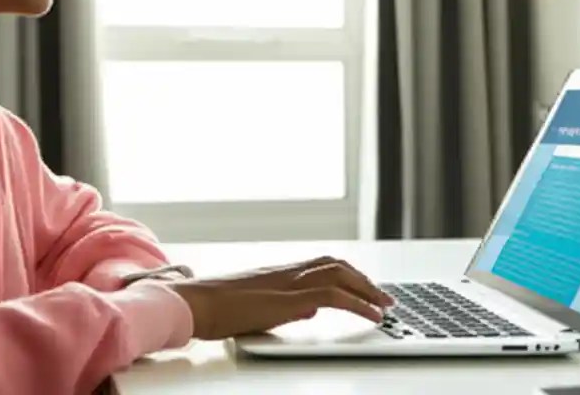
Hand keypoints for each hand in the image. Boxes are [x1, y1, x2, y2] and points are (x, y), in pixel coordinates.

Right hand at [168, 256, 394, 339]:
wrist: (195, 303)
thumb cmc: (214, 308)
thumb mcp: (256, 305)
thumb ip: (284, 305)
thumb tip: (308, 310)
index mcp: (279, 272)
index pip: (321, 264)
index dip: (347, 273)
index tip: (363, 285)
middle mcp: (287, 271)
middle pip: (335, 264)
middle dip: (363, 279)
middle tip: (383, 296)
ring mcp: (289, 283)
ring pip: (339, 275)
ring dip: (367, 288)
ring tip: (384, 304)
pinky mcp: (289, 299)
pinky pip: (333, 297)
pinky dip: (358, 303)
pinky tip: (371, 314)